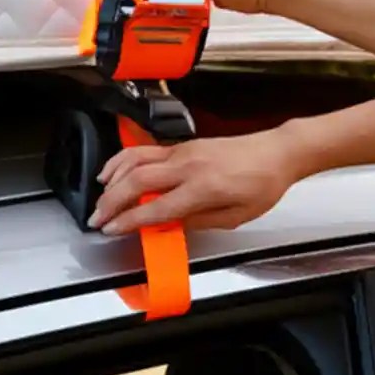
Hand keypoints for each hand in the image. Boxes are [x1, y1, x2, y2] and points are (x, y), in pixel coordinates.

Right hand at [87, 126, 304, 234]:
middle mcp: (189, 166)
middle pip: (137, 181)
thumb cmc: (263, 184)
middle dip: (112, 201)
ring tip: (99, 195)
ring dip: (112, 177)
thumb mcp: (236, 216)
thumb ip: (199, 221)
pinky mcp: (182, 145)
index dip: (130, 220)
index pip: (156, 207)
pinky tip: (115, 171)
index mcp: (204, 187)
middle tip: (97, 217)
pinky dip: (124, 161)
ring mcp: (183, 151)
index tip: (112, 229)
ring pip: (136, 160)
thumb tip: (168, 225)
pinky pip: (145, 151)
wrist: (277, 152)